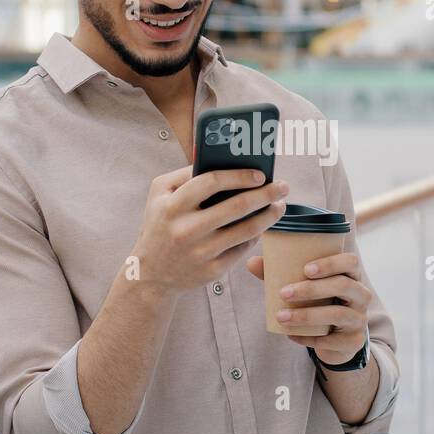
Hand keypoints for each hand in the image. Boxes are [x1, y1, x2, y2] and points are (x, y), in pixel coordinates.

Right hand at [133, 166, 288, 290]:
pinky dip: (256, 235)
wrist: (151, 273)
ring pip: (246, 230)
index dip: (239, 176)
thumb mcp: (159, 194)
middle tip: (282, 186)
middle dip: (265, 194)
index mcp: (173, 206)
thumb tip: (221, 160)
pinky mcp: (212, 271)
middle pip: (236, 207)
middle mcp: (187, 229)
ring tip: (279, 206)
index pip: (211, 182)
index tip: (260, 174)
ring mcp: (200, 252)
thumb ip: (185, 173)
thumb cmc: (160, 224)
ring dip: (269, 216)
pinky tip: (263, 225)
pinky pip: (242, 249)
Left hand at [246, 252, 370, 363]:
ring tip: (281, 317)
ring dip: (307, 315)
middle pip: (343, 286)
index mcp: (350, 276)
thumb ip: (280, 274)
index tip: (305, 269)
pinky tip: (290, 336)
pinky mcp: (353, 341)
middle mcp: (361, 295)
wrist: (336, 341)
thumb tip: (251, 262)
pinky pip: (331, 339)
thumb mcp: (303, 288)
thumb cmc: (318, 304)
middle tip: (283, 293)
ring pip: (338, 314)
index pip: (350, 262)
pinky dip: (308, 337)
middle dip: (311, 289)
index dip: (331, 263)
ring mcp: (359, 319)